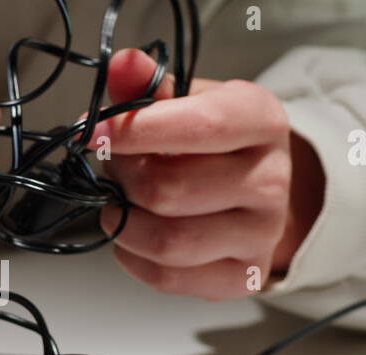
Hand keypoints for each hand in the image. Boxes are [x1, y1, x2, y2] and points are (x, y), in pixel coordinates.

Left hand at [91, 49, 323, 300]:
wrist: (257, 191)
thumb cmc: (214, 143)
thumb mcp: (188, 101)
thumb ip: (149, 86)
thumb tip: (121, 65)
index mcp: (261, 121)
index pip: (199, 127)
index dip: (135, 131)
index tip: (94, 133)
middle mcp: (271, 180)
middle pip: (170, 191)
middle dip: (123, 178)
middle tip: (114, 167)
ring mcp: (262, 234)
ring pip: (169, 243)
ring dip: (125, 223)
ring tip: (120, 202)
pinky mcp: (242, 277)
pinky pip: (169, 278)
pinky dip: (134, 257)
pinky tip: (133, 235)